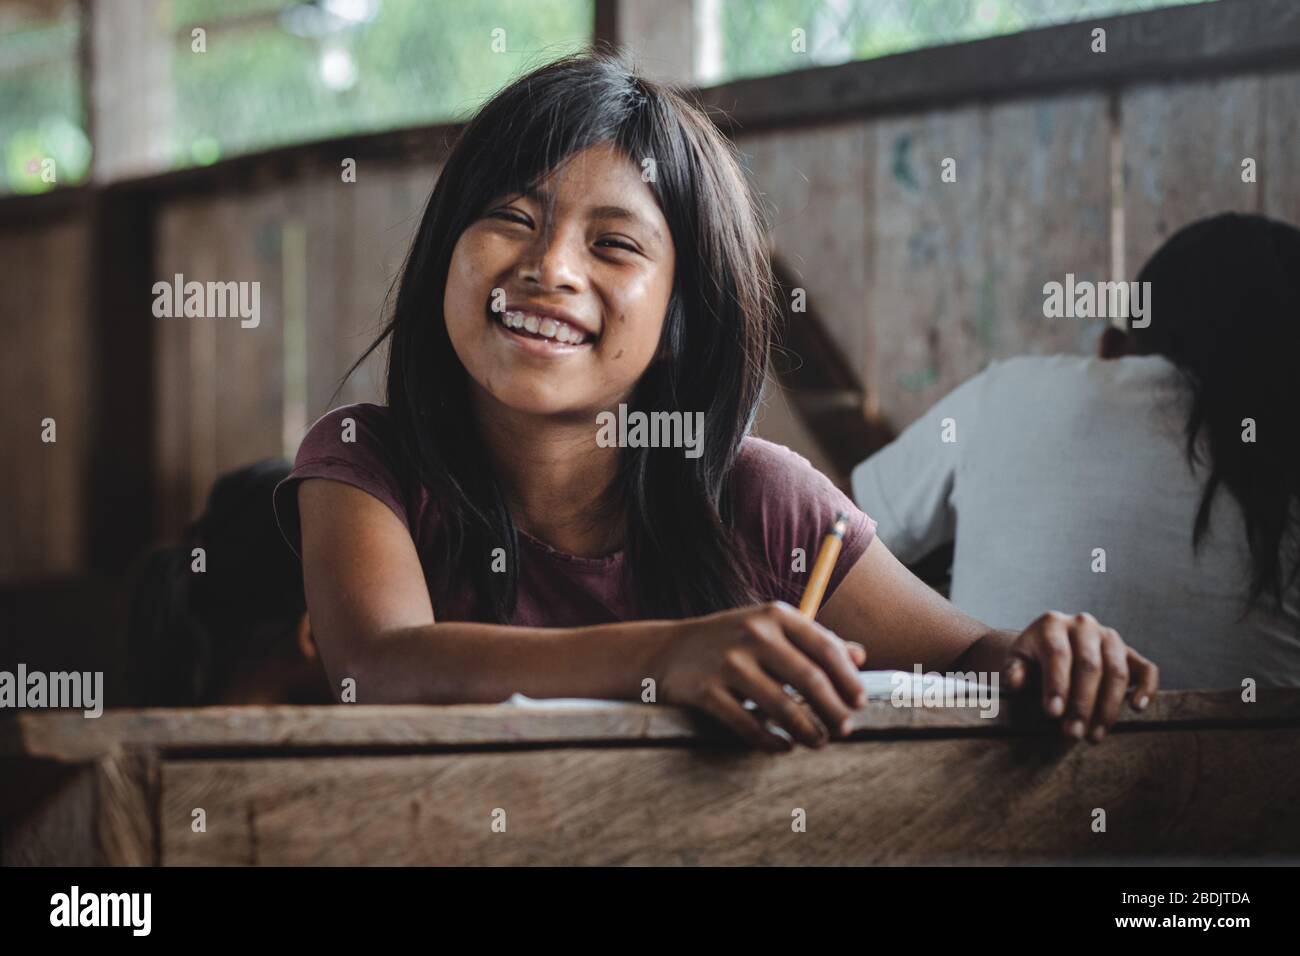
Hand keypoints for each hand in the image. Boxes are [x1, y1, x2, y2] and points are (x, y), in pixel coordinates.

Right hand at [651, 601, 867, 751]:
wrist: (667, 651)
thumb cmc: (730, 641)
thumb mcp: (770, 629)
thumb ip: (814, 640)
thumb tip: (860, 656)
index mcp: (774, 615)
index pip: (825, 648)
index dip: (847, 680)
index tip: (859, 703)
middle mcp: (753, 633)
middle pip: (809, 679)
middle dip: (833, 710)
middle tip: (844, 729)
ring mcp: (728, 662)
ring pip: (782, 707)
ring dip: (808, 730)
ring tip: (819, 741)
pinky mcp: (706, 690)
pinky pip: (748, 725)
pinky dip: (771, 741)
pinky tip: (783, 747)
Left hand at [1003, 611, 1158, 741]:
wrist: (1046, 649)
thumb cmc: (1029, 660)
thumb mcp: (1015, 661)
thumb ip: (1013, 671)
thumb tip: (1015, 682)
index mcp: (1052, 624)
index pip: (1057, 654)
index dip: (1056, 684)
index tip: (1053, 714)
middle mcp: (1084, 625)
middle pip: (1089, 666)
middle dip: (1081, 704)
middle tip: (1072, 733)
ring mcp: (1109, 637)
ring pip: (1116, 671)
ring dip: (1108, 707)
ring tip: (1094, 736)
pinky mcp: (1129, 653)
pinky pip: (1146, 669)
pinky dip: (1146, 688)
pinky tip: (1136, 708)